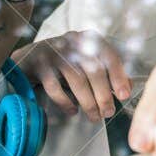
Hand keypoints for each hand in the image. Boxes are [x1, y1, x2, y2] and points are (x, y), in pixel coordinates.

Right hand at [13, 31, 131, 121]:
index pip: (108, 55)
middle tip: (108, 113)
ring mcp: (54, 51)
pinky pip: (55, 87)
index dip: (118, 76)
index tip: (124, 95)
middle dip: (103, 95)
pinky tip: (72, 111)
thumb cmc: (64, 63)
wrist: (28, 59)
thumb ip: (106, 72)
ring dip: (88, 102)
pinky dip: (65, 102)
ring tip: (94, 117)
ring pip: (76, 80)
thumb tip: (128, 88)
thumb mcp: (85, 63)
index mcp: (88, 38)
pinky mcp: (38, 63)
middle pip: (93, 70)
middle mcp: (72, 41)